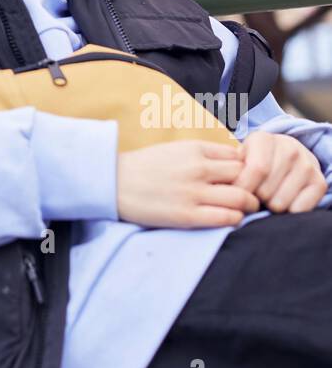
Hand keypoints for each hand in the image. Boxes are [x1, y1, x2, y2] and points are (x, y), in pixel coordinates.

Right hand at [117, 139, 261, 227]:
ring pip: (241, 197)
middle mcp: (198, 168)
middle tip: (253, 193)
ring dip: (249, 204)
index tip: (245, 176)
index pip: (238, 155)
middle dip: (253, 185)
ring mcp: (194, 193)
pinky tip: (231, 218)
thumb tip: (235, 160)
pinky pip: (226, 217)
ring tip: (246, 207)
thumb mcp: (176, 149)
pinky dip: (236, 218)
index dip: (246, 167)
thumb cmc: (146, 166)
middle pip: (245, 175)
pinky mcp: (188, 216)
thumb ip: (204, 153)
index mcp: (195, 149)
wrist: (115, 183)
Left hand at [231, 130, 327, 213]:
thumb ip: (229, 171)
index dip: (243, 189)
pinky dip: (288, 211)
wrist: (285, 156)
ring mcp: (308, 164)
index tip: (237, 194)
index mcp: (264, 139)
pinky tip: (284, 200)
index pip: (256, 170)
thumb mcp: (238, 159)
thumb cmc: (254, 161)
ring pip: (280, 203)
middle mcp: (290, 148)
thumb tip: (225, 190)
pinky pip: (299, 210)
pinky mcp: (319, 182)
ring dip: (270, 206)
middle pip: (266, 191)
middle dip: (255, 198)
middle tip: (255, 193)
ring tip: (268, 195)